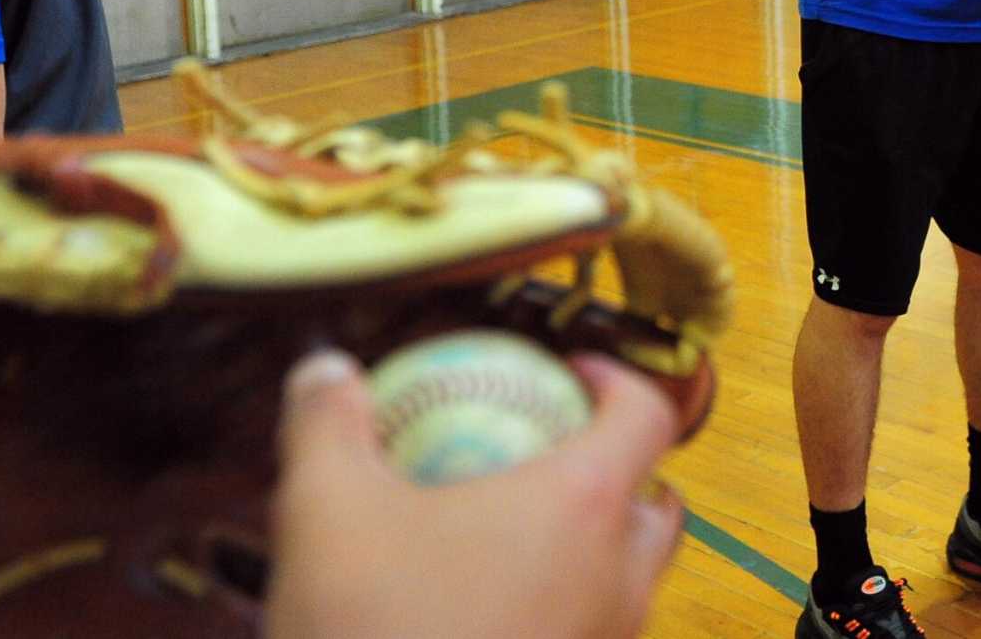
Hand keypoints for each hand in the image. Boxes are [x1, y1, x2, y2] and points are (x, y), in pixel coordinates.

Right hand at [269, 348, 684, 638]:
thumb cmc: (373, 631)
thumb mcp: (324, 509)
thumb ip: (327, 423)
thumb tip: (323, 371)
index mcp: (585, 507)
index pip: (647, 414)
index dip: (619, 378)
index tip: (571, 370)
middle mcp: (620, 579)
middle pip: (657, 503)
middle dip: (622, 468)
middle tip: (554, 452)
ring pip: (632, 581)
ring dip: (596, 546)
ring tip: (517, 536)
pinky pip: (592, 636)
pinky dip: (564, 609)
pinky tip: (490, 610)